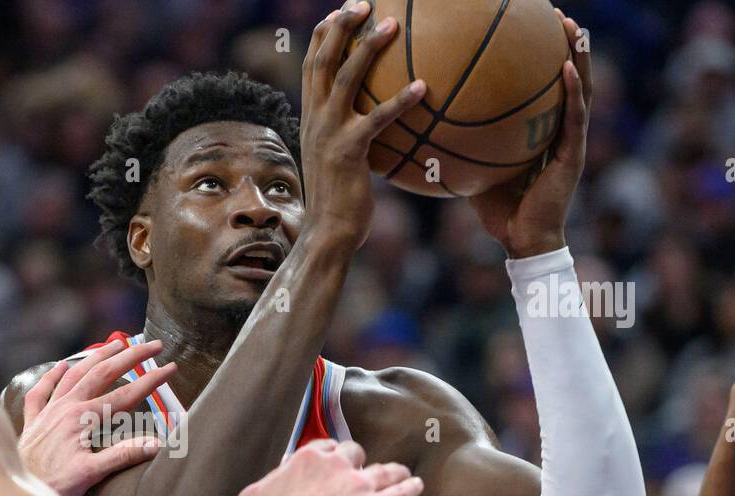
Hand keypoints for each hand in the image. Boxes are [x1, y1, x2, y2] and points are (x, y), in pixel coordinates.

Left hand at [18, 338, 175, 495]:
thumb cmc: (53, 488)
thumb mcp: (91, 474)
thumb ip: (123, 455)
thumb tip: (156, 444)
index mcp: (82, 419)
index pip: (125, 395)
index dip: (150, 381)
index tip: (171, 369)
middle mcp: (64, 408)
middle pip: (102, 373)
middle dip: (130, 357)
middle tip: (153, 346)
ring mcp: (47, 413)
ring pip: (74, 374)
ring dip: (97, 356)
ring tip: (116, 344)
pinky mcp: (32, 423)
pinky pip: (40, 392)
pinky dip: (52, 376)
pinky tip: (61, 366)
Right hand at [235, 439, 422, 495]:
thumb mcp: (253, 495)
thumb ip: (269, 483)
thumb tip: (269, 484)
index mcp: (308, 458)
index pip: (327, 447)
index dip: (332, 457)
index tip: (333, 466)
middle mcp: (336, 465)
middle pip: (356, 453)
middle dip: (358, 463)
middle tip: (359, 475)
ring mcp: (358, 485)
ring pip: (384, 471)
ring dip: (392, 471)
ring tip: (400, 473)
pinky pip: (400, 493)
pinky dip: (409, 488)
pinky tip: (416, 485)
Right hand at [300, 1, 426, 248]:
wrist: (328, 233)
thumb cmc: (342, 201)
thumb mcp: (341, 160)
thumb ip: (353, 134)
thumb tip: (381, 121)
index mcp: (311, 118)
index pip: (310, 65)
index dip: (324, 33)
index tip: (342, 10)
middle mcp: (314, 120)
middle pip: (322, 60)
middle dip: (340, 26)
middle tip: (363, 2)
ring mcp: (328, 134)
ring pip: (345, 78)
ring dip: (368, 48)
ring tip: (392, 23)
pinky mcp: (348, 152)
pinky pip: (377, 119)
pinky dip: (400, 101)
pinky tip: (424, 87)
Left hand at [469, 10, 591, 258]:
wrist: (521, 241)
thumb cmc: (498, 209)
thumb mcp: (476, 168)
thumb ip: (461, 146)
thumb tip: (426, 126)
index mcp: (544, 133)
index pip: (547, 89)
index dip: (545, 59)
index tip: (535, 29)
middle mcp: (562, 132)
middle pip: (570, 79)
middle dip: (567, 46)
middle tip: (558, 14)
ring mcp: (571, 143)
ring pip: (582, 90)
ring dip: (579, 57)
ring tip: (572, 27)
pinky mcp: (573, 157)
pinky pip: (574, 118)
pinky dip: (573, 92)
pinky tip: (566, 68)